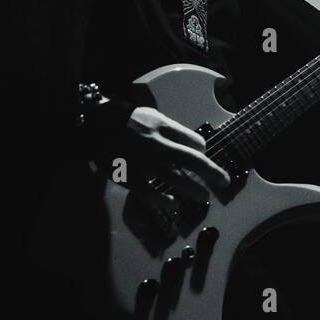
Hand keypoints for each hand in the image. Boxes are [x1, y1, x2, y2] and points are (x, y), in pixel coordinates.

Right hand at [96, 106, 231, 202]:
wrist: (96, 125)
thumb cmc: (125, 120)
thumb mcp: (151, 116)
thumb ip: (170, 129)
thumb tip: (191, 144)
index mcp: (164, 127)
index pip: (194, 142)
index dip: (202, 151)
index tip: (203, 157)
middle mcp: (158, 145)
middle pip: (192, 160)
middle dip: (212, 172)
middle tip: (224, 182)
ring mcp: (146, 162)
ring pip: (177, 179)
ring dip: (194, 190)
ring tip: (204, 198)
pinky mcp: (132, 177)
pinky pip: (152, 194)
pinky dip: (164, 201)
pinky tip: (173, 203)